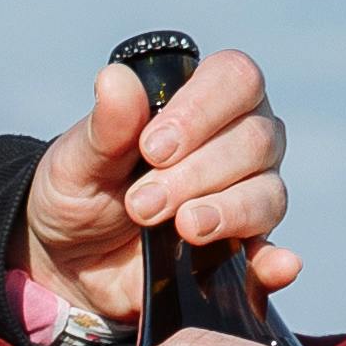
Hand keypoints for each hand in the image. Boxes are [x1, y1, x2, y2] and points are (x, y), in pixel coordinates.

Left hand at [21, 41, 297, 326]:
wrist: (69, 258)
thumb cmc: (80, 189)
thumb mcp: (77, 158)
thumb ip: (104, 125)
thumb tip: (115, 79)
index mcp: (205, 100)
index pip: (236, 79)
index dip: (200, 111)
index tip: (153, 148)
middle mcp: (239, 141)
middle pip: (255, 139)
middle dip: (195, 173)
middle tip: (141, 202)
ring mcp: (248, 195)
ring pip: (267, 193)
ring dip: (224, 211)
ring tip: (180, 227)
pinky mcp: (241, 251)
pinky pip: (272, 255)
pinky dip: (276, 262)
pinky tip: (276, 267)